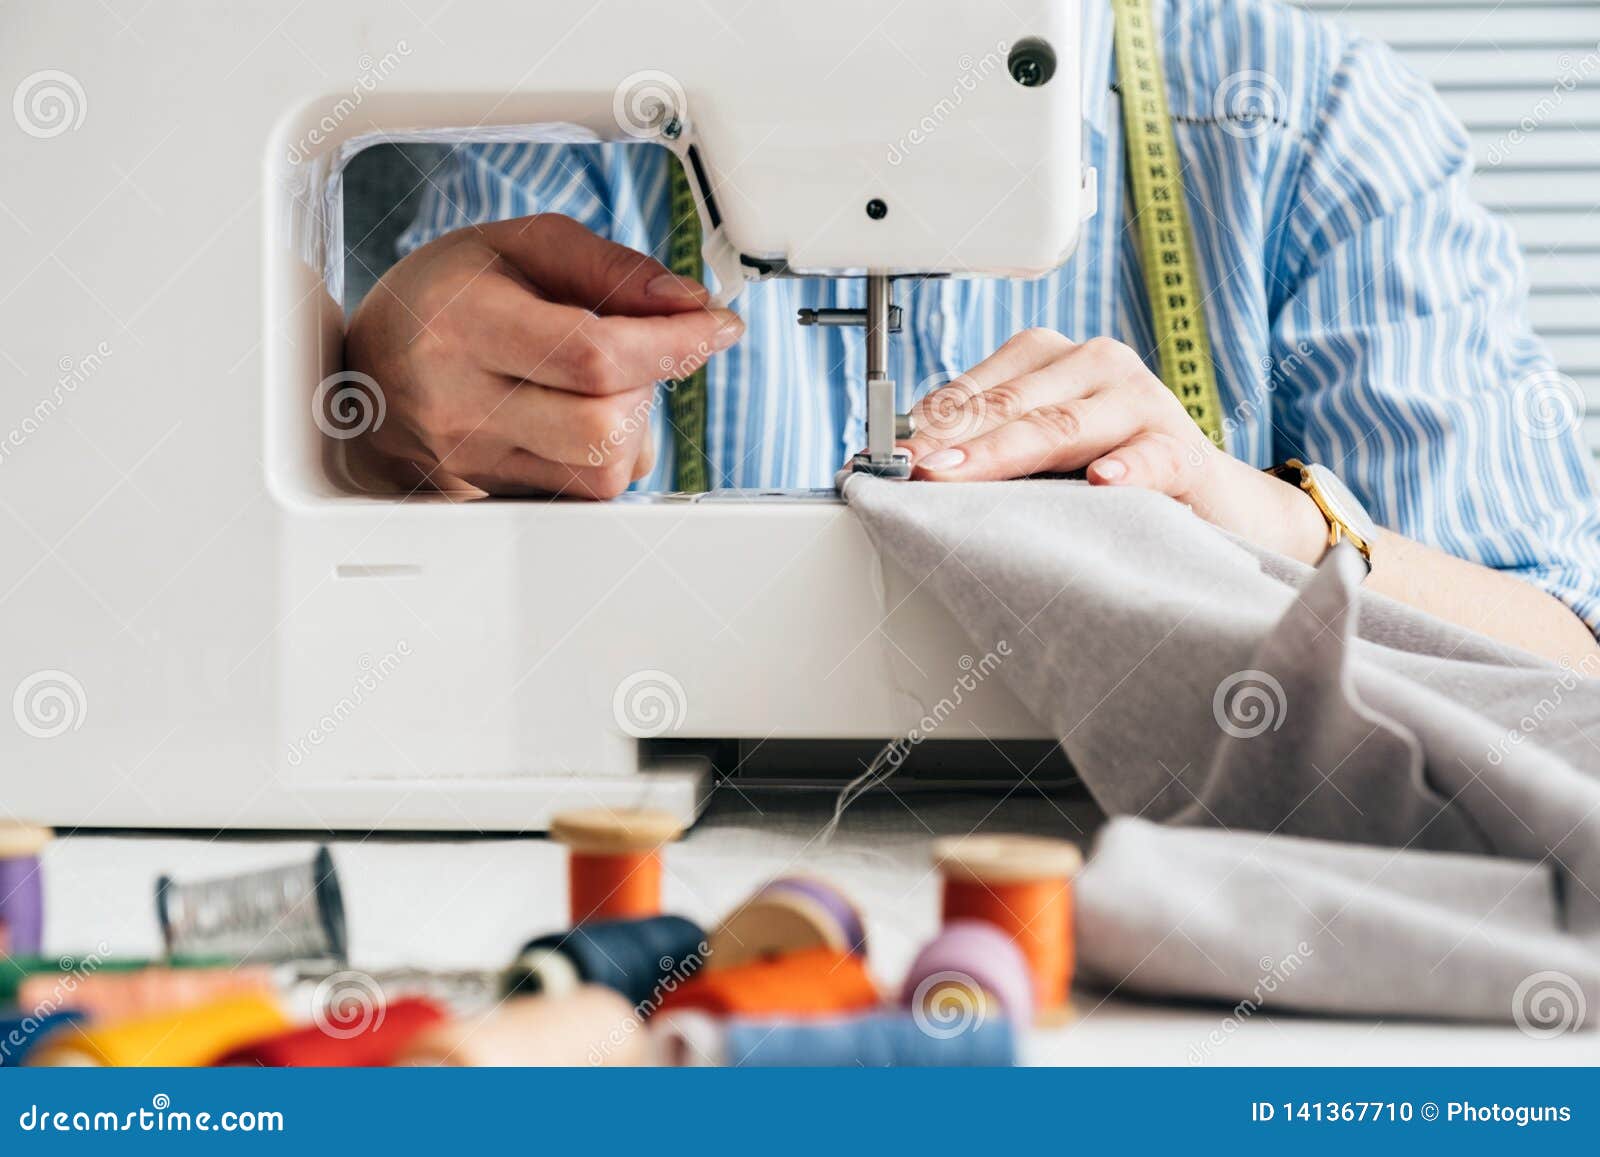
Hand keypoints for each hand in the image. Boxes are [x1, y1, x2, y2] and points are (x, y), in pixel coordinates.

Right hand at [343, 214, 743, 497]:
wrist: (368, 365)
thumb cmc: (448, 294)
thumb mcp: (519, 245)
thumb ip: (609, 266)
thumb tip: (689, 303)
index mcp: (464, 325)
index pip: (593, 354)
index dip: (673, 343)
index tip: (717, 326)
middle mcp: (462, 405)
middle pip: (602, 428)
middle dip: (648, 387)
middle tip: (640, 351)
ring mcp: (472, 464)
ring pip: (600, 476)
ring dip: (631, 428)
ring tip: (602, 385)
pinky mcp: (491, 499)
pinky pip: (583, 497)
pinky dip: (606, 458)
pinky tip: (581, 418)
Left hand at [898, 329, 1329, 563]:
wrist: (1209, 503)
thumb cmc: (1107, 474)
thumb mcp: (1037, 456)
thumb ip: (985, 450)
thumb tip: (906, 465)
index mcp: (1048, 358)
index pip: (974, 389)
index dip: (925, 425)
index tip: (882, 459)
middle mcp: (1094, 364)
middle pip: (1009, 404)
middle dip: (953, 440)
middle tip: (908, 469)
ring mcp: (1142, 401)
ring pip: (1062, 425)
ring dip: (1006, 452)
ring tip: (958, 473)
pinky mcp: (1183, 448)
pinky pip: (1149, 455)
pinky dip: (1125, 468)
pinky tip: (1100, 481)